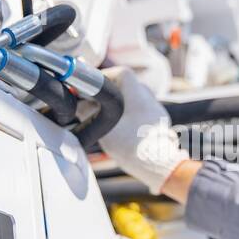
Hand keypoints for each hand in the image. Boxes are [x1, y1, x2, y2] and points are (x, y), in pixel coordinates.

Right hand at [97, 67, 188, 194]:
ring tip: (109, 120)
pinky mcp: (158, 123)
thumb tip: (80, 104)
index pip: (121, 73)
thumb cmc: (134, 147)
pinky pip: (140, 113)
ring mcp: (156, 110)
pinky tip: (122, 130)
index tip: (96, 88)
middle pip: (127, 86)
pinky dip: (129, 116)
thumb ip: (89, 113)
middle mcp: (149, 98)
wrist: (158, 165)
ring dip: (120, 106)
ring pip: (134, 100)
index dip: (106, 76)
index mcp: (138, 94)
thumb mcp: (105, 129)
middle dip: (111, 94)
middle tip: (99, 105)